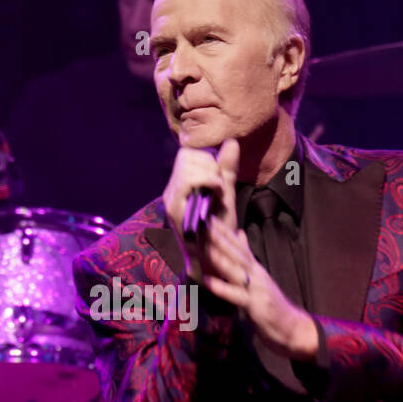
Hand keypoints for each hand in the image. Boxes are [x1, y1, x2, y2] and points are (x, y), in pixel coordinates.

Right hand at [162, 138, 239, 283]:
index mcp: (181, 185)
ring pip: (186, 165)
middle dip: (209, 164)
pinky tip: (217, 190)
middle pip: (186, 156)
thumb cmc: (219, 231)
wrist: (214, 259)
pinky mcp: (174, 208)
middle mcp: (172, 190)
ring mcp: (171, 199)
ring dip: (208, 172)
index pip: (188, 153)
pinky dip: (205, 179)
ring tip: (219, 189)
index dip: (207, 157)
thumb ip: (227, 170)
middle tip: (220, 184)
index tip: (220, 176)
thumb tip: (231, 142)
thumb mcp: (226, 195)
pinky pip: (186, 181)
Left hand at [201, 217, 319, 360]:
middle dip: (221, 238)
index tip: (210, 217)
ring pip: (237, 271)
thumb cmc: (271, 305)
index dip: (225, 231)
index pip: (238, 246)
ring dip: (221, 258)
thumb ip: (247, 257)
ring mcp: (257, 290)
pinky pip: (236, 296)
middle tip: (206, 222)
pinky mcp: (256, 306)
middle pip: (237, 254)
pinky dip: (222, 288)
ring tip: (206, 246)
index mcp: (255, 269)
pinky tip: (208, 281)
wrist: (292, 328)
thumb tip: (240, 234)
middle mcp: (257, 275)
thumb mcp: (258, 277)